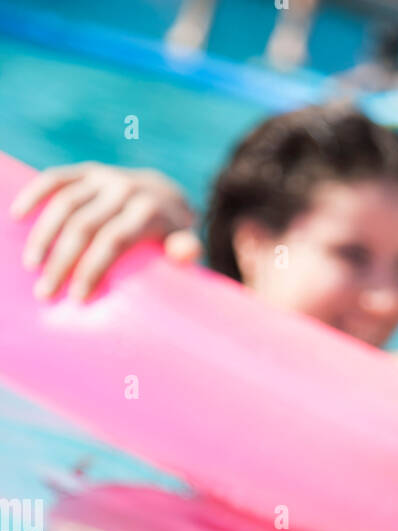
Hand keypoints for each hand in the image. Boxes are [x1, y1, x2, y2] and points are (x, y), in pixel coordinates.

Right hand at [10, 162, 201, 299]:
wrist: (166, 194)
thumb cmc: (171, 236)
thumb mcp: (184, 244)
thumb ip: (186, 250)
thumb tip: (186, 254)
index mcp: (148, 211)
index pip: (113, 240)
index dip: (92, 268)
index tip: (77, 299)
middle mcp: (124, 189)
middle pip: (84, 226)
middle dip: (62, 261)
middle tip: (45, 293)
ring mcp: (103, 177)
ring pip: (64, 203)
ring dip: (43, 235)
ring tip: (31, 266)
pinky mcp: (87, 171)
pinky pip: (55, 178)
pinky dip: (34, 194)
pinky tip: (17, 215)